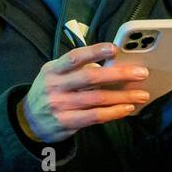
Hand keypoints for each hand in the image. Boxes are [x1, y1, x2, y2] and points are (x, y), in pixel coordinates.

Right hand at [17, 42, 149, 143]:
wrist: (29, 121)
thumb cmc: (50, 92)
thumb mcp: (54, 75)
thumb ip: (77, 70)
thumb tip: (111, 65)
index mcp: (52, 70)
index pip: (74, 57)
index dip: (94, 51)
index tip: (114, 49)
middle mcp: (54, 86)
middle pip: (90, 78)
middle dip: (119, 74)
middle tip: (141, 73)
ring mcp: (59, 105)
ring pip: (97, 98)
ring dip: (123, 96)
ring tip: (142, 94)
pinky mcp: (66, 122)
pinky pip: (95, 116)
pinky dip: (114, 112)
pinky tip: (127, 108)